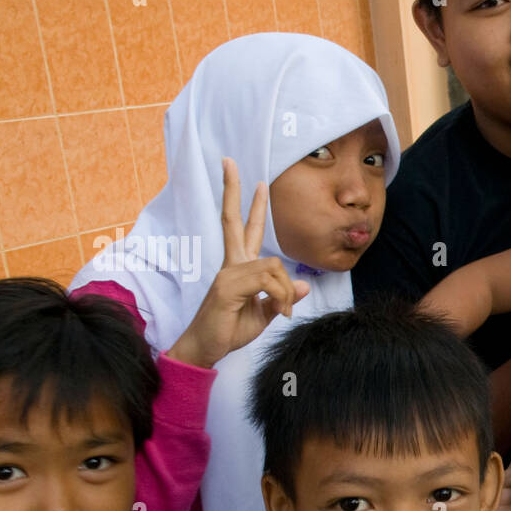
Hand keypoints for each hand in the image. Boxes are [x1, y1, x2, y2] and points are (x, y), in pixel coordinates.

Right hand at [167, 158, 309, 369]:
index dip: (251, 206)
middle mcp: (231, 265)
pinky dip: (280, 297)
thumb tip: (304, 285)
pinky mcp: (227, 288)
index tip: (257, 183)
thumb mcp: (262, 315)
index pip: (243, 229)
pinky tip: (279, 311)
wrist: (205, 349)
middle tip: (229, 161)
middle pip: (233, 220)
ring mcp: (227, 274)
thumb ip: (281, 298)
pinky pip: (266, 282)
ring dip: (286, 291)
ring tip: (284, 312)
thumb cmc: (229, 330)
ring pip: (272, 266)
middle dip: (233, 190)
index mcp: (238, 268)